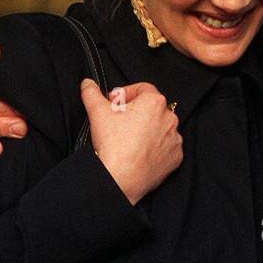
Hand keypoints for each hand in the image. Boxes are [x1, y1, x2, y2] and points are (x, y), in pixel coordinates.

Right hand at [80, 80, 181, 203]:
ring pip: (160, 128)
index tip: (115, 103)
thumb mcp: (97, 112)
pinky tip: (140, 153)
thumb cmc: (113, 144)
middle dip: (136, 112)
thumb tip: (87, 83)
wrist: (121, 178)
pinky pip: (167, 148)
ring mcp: (174, 139)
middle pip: (152, 108)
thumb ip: (91, 93)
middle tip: (120, 122)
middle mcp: (169, 118)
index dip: (126, 93)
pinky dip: (156, 148)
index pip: (142, 88)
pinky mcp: (175, 157)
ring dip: (148, 130)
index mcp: (154, 102)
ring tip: (129, 139)